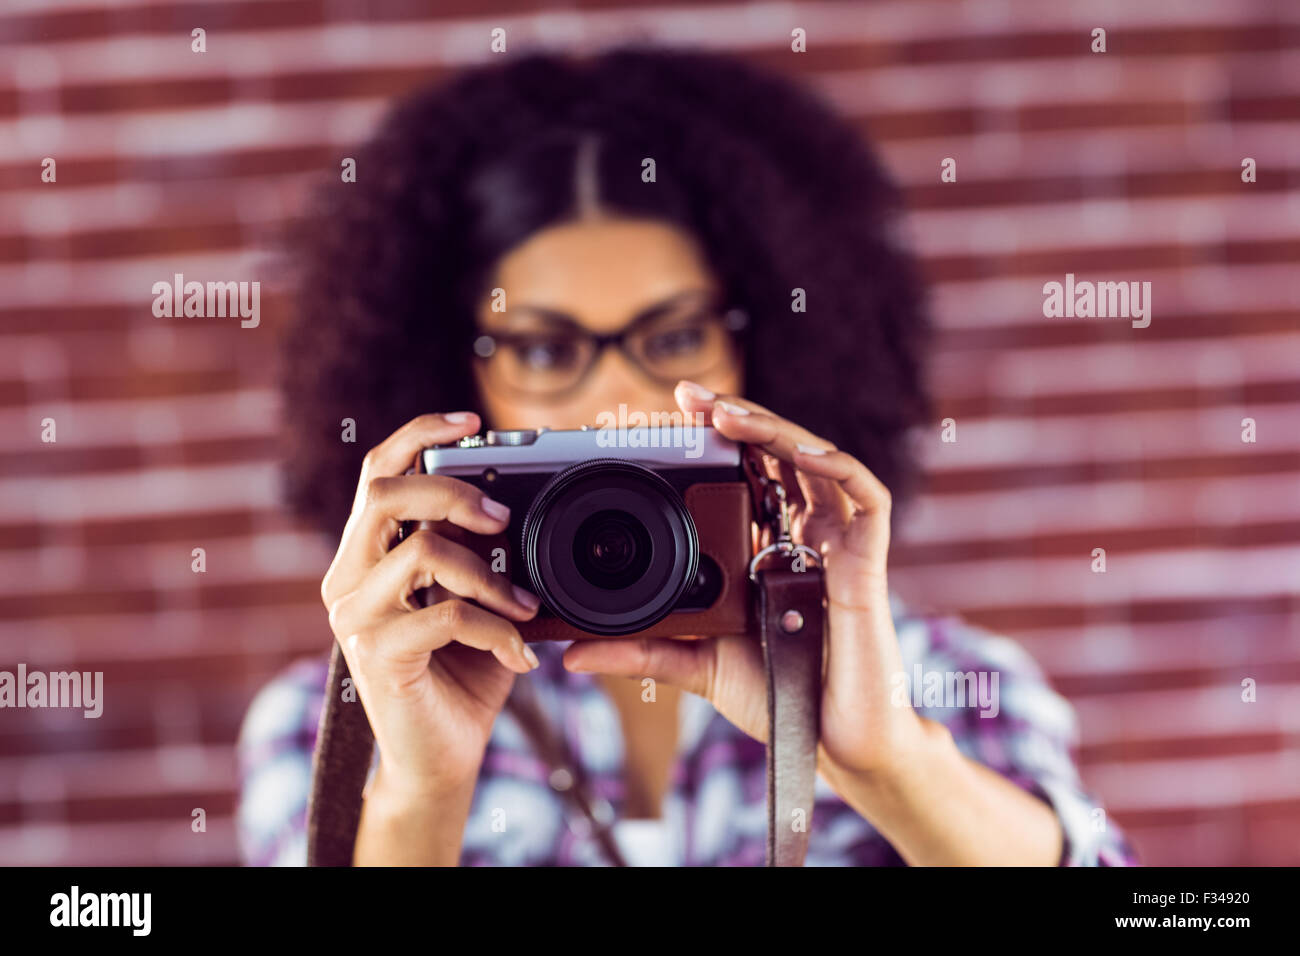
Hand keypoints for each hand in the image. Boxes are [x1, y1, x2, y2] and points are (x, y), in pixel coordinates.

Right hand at [320, 412, 542, 797]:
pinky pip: (446, 614)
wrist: (440, 759)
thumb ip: (481, 556)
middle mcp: (347, 578)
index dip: (420, 434)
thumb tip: (517, 507)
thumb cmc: (461, 676)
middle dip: (454, 493)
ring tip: (524, 605)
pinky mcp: (376, 654)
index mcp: (366, 556)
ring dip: (489, 575)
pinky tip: (520, 654)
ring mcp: (355, 616)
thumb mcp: (476, 602)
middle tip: (502, 520)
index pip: (377, 472)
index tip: (472, 421)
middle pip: (387, 493)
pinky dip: (497, 628)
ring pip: (421, 551)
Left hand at [562, 382, 927, 783]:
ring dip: (771, 430)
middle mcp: (804, 536)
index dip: (713, 444)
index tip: (664, 424)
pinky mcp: (868, 560)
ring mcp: (838, 544)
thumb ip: (642, 651)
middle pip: (775, 457)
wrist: (829, 747)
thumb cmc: (778, 699)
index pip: (743, 478)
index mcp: (769, 550)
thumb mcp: (696, 665)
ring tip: (724, 412)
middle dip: (735, 420)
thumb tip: (573, 654)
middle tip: (685, 397)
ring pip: (814, 461)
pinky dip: (834, 463)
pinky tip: (796, 449)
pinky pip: (865, 494)